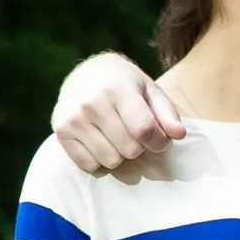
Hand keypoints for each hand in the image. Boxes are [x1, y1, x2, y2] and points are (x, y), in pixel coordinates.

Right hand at [52, 54, 182, 174]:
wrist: (86, 73)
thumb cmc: (124, 84)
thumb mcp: (150, 90)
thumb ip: (167, 113)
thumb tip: (178, 135)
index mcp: (117, 88)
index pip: (144, 130)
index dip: (159, 142)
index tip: (159, 139)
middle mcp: (92, 102)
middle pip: (129, 149)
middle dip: (139, 147)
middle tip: (135, 135)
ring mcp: (74, 118)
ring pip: (111, 161)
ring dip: (120, 156)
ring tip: (117, 138)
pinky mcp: (61, 131)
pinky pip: (90, 166)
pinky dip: (100, 162)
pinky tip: (101, 144)